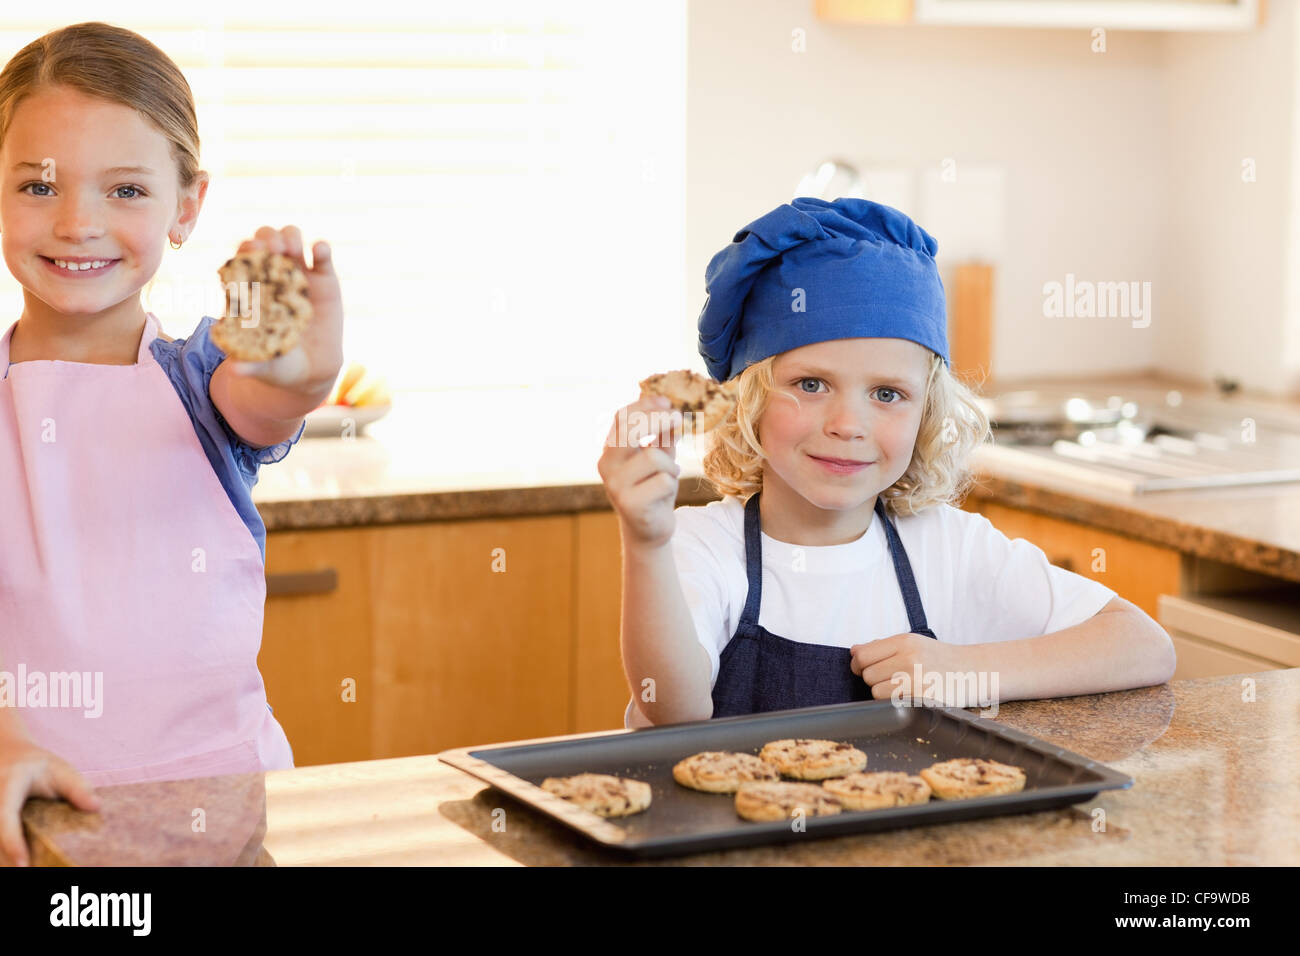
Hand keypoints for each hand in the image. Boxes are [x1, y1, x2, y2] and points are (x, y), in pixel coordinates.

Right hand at [0, 735, 99, 866]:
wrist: (7, 754)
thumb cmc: (38, 766)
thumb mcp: (60, 770)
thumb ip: (77, 788)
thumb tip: (96, 807)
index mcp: (9, 782)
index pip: (5, 816)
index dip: (12, 841)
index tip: (23, 864)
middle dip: (7, 854)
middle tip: (27, 869)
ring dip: (5, 852)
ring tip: (25, 866)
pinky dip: (7, 846)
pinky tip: (19, 858)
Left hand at [226, 225, 342, 388]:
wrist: (311, 370)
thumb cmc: (277, 364)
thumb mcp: (262, 365)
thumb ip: (249, 365)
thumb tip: (236, 371)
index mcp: (251, 287)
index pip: (244, 257)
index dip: (246, 251)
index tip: (252, 253)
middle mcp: (273, 275)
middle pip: (265, 239)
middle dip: (267, 239)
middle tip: (274, 251)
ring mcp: (300, 274)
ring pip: (291, 238)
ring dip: (290, 237)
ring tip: (294, 250)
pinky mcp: (325, 279)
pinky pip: (322, 255)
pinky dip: (321, 248)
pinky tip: (319, 250)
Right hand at [598, 395, 683, 548]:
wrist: (649, 529)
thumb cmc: (653, 487)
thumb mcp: (659, 456)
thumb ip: (661, 433)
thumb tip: (671, 406)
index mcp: (610, 449)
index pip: (622, 418)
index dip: (645, 405)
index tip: (667, 401)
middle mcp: (606, 465)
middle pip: (630, 431)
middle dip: (658, 420)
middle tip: (678, 418)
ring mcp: (615, 485)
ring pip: (654, 457)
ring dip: (670, 466)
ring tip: (669, 478)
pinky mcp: (629, 504)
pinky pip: (663, 481)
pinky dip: (671, 485)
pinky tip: (664, 496)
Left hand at [850, 633, 978, 703]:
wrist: (976, 670)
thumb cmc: (940, 658)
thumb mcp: (913, 643)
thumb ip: (881, 647)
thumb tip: (853, 652)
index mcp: (904, 641)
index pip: (862, 655)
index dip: (859, 664)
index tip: (865, 669)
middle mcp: (909, 658)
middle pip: (867, 674)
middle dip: (875, 679)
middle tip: (894, 678)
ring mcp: (916, 679)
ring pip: (875, 691)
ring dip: (884, 693)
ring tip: (904, 688)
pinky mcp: (923, 699)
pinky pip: (891, 704)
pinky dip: (895, 703)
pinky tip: (910, 697)